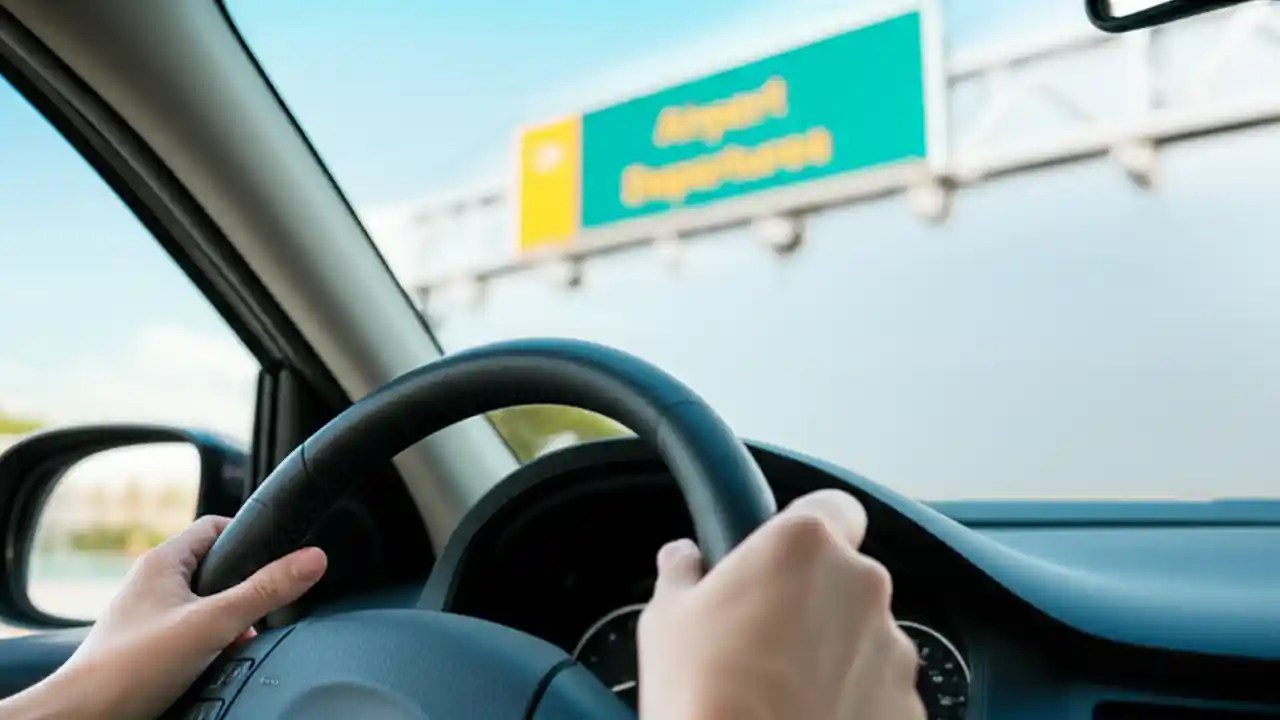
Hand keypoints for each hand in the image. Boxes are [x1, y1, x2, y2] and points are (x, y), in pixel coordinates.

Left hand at [0, 516, 326, 719]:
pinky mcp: (146, 646)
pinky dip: (209, 644)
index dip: (250, 536)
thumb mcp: (213, 623)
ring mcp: (147, 616)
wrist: (85, 716)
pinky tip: (217, 662)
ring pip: (204, 604)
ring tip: (238, 640)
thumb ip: (265, 590)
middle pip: (215, 568)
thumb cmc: (130, 667)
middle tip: (262, 608)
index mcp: (163, 561)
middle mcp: (152, 584)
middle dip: (244, 588)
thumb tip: (313, 559)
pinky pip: (190, 633)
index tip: (278, 555)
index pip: (216, 526)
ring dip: (227, 621)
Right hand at [637, 490, 923, 719]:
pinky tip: (809, 714)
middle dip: (815, 598)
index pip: (832, 507)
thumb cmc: (704, 694)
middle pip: (846, 575)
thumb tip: (682, 559)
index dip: (807, 529)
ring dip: (836, 650)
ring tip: (784, 686)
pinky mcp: (908, 704)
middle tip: (766, 632)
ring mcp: (892, 648)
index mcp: (804, 545)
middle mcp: (861, 585)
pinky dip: (854, 698)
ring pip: (865, 634)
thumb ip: (683, 572)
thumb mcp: (667, 619)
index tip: (781, 555)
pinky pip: (880, 688)